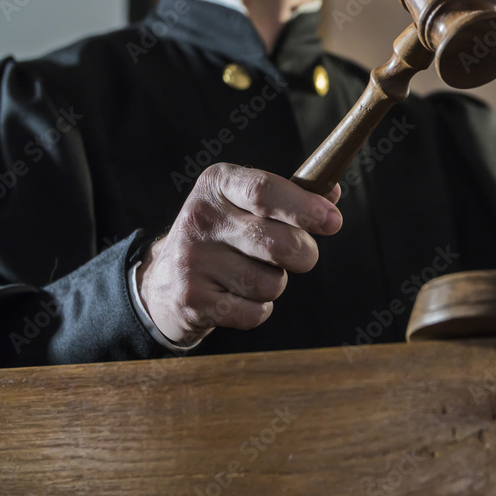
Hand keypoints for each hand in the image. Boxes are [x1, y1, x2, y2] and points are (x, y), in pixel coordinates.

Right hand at [137, 162, 341, 344]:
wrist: (163, 282)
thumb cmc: (223, 236)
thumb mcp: (246, 204)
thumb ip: (291, 196)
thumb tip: (332, 192)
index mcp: (217, 184)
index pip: (264, 190)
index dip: (305, 207)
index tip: (333, 221)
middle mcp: (200, 218)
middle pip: (279, 243)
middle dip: (304, 254)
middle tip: (300, 254)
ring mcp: (192, 261)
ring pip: (271, 282)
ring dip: (276, 283)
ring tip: (253, 274)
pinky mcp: (192, 301)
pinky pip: (256, 311)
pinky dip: (258, 308)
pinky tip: (237, 296)